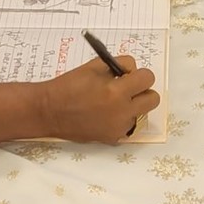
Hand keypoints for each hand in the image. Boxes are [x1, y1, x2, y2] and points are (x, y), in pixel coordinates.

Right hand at [40, 55, 158, 142]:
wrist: (50, 111)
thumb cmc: (69, 86)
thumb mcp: (94, 66)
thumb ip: (118, 64)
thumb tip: (132, 70)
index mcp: (117, 91)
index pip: (148, 78)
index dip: (138, 73)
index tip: (127, 74)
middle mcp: (122, 112)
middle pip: (153, 99)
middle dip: (142, 90)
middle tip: (127, 88)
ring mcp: (118, 128)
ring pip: (141, 113)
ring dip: (133, 105)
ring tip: (112, 102)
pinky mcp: (113, 138)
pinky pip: (128, 125)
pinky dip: (122, 119)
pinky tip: (105, 114)